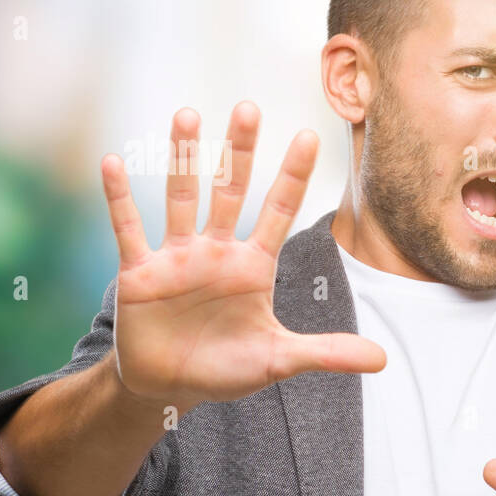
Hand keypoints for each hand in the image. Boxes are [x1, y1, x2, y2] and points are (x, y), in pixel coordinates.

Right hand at [99, 102, 385, 408]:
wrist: (169, 387)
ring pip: (182, 198)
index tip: (310, 135)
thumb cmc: (225, 368)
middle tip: (249, 107)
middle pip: (231, 191)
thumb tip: (382, 359)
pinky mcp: (140, 273)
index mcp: (254, 266)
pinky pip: (128, 229)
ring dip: (183, 158)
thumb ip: (327, 353)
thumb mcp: (279, 360)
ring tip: (188, 115)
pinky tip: (113, 162)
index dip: (293, 175)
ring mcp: (178, 258)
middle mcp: (217, 251)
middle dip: (239, 151)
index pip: (280, 211)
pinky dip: (119, 198)